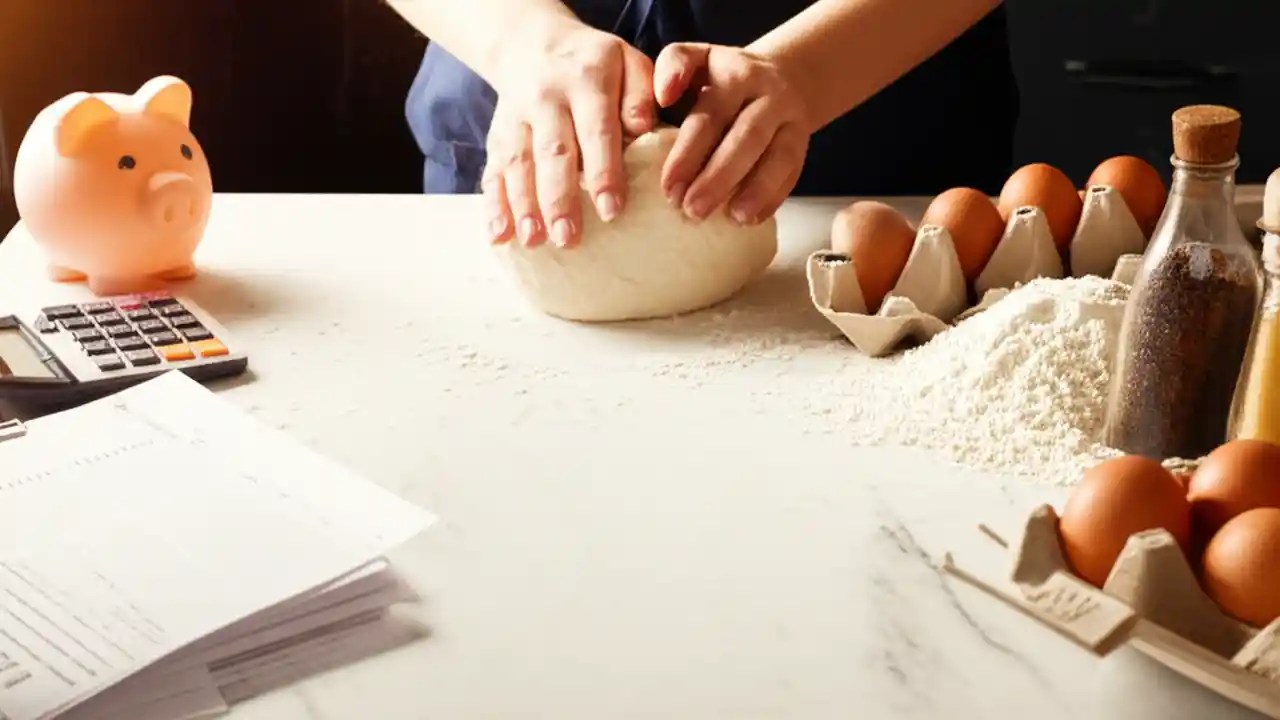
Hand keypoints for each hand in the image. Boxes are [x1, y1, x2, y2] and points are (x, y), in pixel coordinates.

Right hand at [484, 22, 655, 248]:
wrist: (533, 42)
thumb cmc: (596, 66)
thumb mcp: (628, 62)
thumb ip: (641, 94)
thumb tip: (644, 128)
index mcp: (587, 80)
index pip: (596, 130)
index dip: (602, 171)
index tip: (610, 210)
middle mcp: (547, 98)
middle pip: (552, 152)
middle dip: (558, 198)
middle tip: (567, 237)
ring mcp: (516, 117)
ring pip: (518, 163)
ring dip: (523, 205)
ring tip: (534, 240)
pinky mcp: (497, 135)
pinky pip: (492, 170)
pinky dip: (494, 204)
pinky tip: (499, 235)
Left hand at [654, 44, 810, 225]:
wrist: (780, 75)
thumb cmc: (721, 79)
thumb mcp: (695, 59)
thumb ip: (673, 68)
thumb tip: (662, 97)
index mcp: (735, 74)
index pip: (710, 115)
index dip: (688, 153)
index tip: (668, 188)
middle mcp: (768, 94)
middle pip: (747, 137)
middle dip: (719, 177)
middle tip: (692, 210)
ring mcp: (791, 118)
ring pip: (779, 155)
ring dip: (756, 189)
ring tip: (733, 216)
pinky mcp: (803, 141)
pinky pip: (793, 171)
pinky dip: (773, 197)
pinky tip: (751, 218)